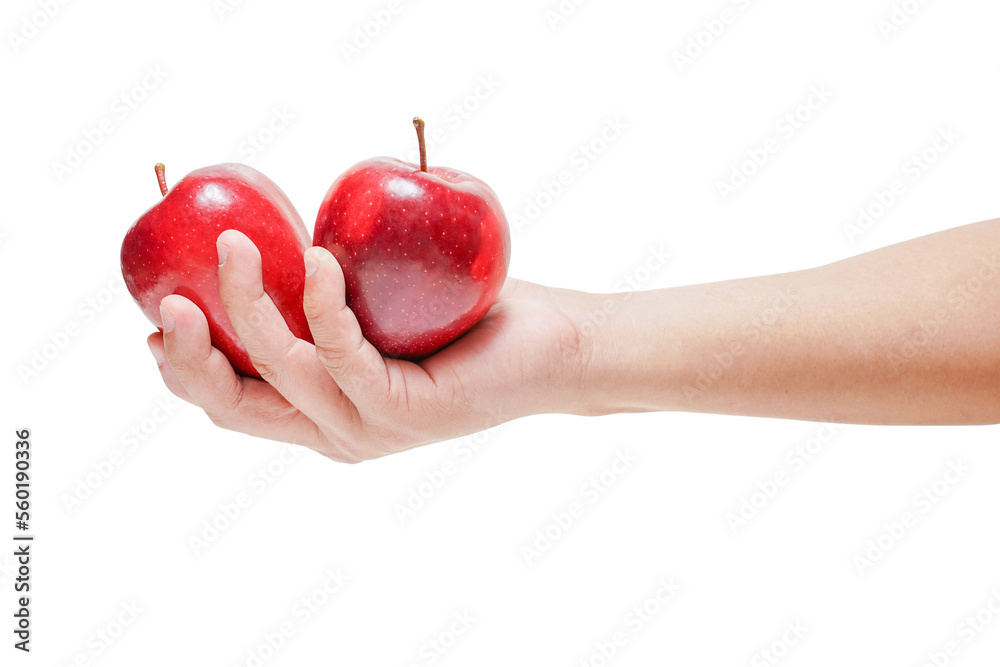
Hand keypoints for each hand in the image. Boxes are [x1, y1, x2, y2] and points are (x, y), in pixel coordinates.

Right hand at [147, 230, 590, 462]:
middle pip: (235, 406)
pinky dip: (323, 304)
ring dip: (248, 304)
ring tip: (236, 244)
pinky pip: (343, 355)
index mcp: (321, 414)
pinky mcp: (403, 411)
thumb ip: (328, 293)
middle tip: (171, 295)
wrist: (553, 344)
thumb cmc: (466, 315)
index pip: (233, 404)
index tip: (158, 316)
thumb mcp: (378, 304)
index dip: (184, 369)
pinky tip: (320, 258)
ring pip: (281, 371)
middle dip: (189, 355)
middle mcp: (336, 433)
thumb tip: (282, 233)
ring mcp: (368, 427)